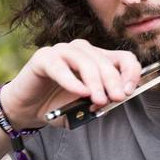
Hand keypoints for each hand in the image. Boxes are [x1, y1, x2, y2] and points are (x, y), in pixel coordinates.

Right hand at [0, 40, 142, 128]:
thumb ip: (102, 102)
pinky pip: (60, 67)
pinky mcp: (44, 57)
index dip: (131, 73)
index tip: (128, 92)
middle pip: (106, 61)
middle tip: (115, 99)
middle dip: (113, 82)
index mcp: (98, 60)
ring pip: (86, 62)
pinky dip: (72, 81)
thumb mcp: (87, 107)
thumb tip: (114, 98)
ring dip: (95, 82)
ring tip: (98, 100)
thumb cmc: (59, 106)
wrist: (29, 109)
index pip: (124, 58)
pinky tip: (79, 92)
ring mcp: (63, 51)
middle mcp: (82, 51)